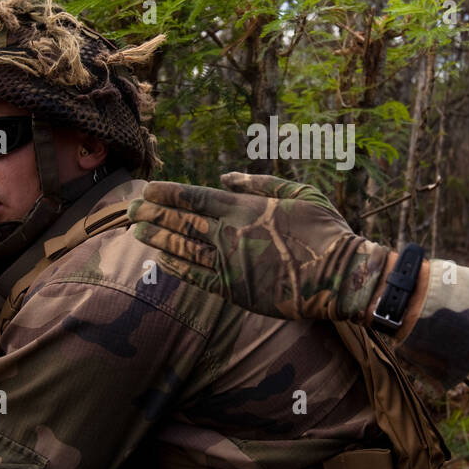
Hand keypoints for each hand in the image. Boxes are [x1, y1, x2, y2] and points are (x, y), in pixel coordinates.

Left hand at [128, 172, 389, 321]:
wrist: (338, 276)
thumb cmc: (324, 230)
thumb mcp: (298, 192)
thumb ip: (259, 183)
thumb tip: (226, 178)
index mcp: (245, 209)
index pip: (194, 198)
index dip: (168, 194)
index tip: (148, 189)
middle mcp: (230, 236)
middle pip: (181, 223)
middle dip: (153, 215)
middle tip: (130, 209)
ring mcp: (230, 265)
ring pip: (184, 249)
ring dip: (158, 239)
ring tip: (137, 232)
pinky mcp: (235, 290)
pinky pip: (197, 277)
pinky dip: (176, 267)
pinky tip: (161, 260)